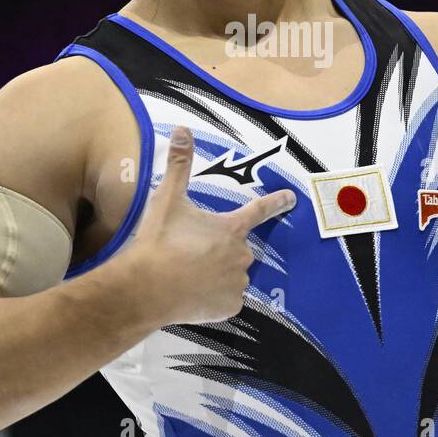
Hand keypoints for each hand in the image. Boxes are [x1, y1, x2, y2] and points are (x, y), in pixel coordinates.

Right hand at [128, 126, 296, 326]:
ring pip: (232, 274)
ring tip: (187, 274)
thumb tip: (183, 130)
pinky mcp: (230, 307)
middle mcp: (241, 255)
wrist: (146, 288)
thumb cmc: (159, 243)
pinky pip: (227, 299)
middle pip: (237, 248)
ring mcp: (238, 283)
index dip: (276, 202)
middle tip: (190, 252)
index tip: (292, 198)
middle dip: (219, 249)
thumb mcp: (168, 200)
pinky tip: (192, 294)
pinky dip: (214, 298)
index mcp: (231, 228)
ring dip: (217, 273)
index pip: (259, 210)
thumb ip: (179, 165)